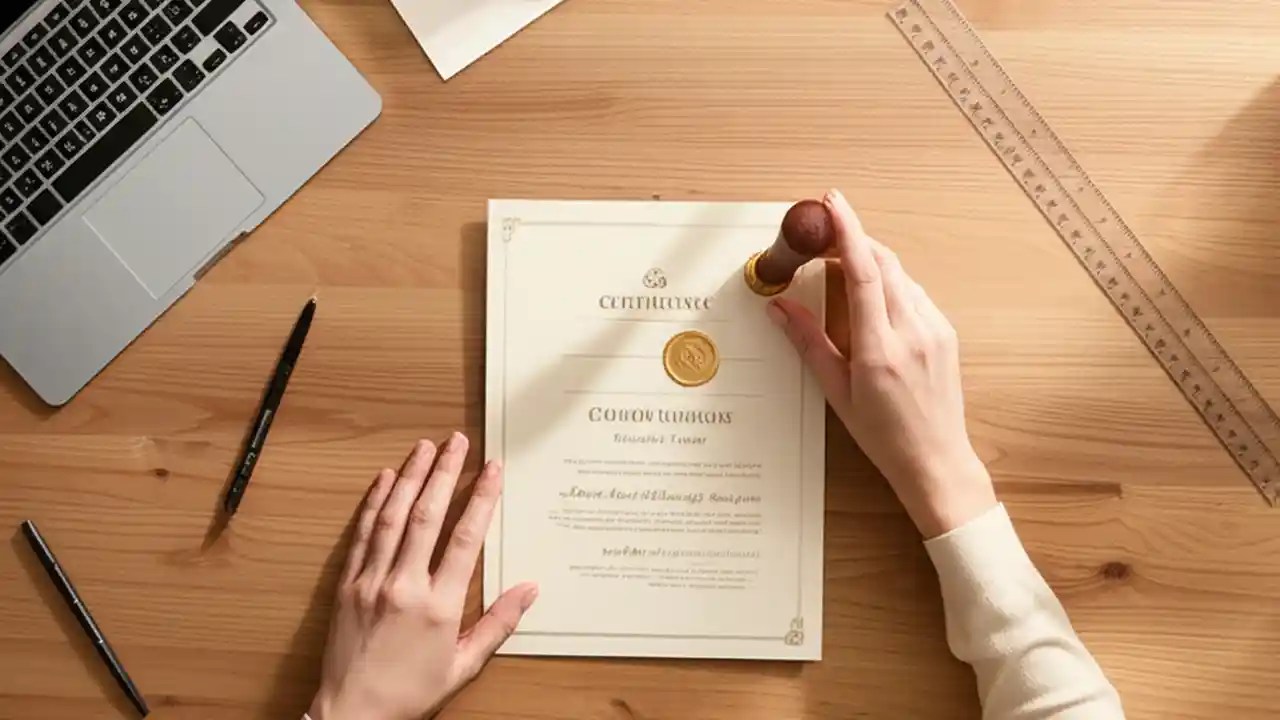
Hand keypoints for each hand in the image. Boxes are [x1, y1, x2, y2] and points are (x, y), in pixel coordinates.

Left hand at [308, 435, 537, 719]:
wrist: (353, 714)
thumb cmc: (410, 694)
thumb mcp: (464, 665)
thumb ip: (497, 624)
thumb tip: (529, 589)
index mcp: (438, 605)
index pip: (464, 538)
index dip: (481, 498)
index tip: (492, 469)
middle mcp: (404, 585)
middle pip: (427, 515)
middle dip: (444, 473)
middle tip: (457, 442)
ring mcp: (371, 581)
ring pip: (393, 517)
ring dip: (409, 477)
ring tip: (424, 447)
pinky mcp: (347, 584)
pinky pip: (363, 534)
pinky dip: (374, 503)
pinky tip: (384, 480)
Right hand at [766, 189, 995, 537]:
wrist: (936, 461)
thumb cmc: (883, 436)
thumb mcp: (836, 392)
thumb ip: (809, 343)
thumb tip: (779, 307)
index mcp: (880, 350)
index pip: (865, 274)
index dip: (848, 232)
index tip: (833, 203)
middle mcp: (913, 333)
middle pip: (884, 263)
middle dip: (853, 239)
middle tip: (822, 232)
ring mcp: (935, 330)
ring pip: (901, 275)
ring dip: (871, 260)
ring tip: (839, 265)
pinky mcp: (946, 333)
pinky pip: (914, 293)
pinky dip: (889, 283)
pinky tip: (871, 296)